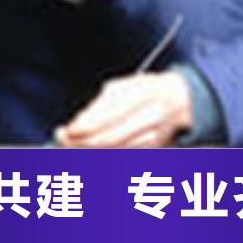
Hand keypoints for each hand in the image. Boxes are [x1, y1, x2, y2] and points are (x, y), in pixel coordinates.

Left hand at [55, 72, 191, 147]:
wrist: (179, 101)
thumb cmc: (144, 89)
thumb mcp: (120, 87)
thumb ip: (98, 106)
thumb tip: (76, 125)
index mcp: (140, 95)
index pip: (105, 118)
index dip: (82, 128)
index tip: (65, 130)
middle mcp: (149, 117)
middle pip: (109, 139)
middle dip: (81, 142)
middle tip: (63, 139)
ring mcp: (153, 137)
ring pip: (114, 151)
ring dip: (89, 151)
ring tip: (71, 144)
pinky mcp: (152, 150)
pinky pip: (123, 156)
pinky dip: (103, 155)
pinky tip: (89, 150)